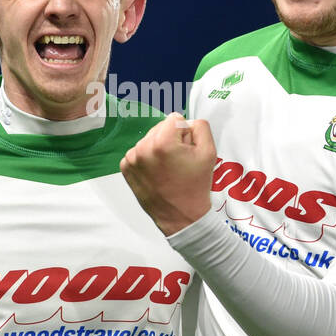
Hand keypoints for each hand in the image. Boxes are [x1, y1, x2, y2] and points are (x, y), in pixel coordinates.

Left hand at [120, 112, 216, 235]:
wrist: (180, 216)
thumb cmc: (194, 187)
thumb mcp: (209, 152)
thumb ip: (200, 127)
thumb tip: (185, 121)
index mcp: (163, 142)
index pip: (175, 119)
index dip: (185, 134)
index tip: (186, 152)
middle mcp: (143, 148)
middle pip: (160, 127)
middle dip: (171, 140)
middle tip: (178, 162)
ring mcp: (132, 159)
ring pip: (149, 139)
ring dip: (158, 149)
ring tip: (168, 169)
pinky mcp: (126, 168)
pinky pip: (139, 152)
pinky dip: (148, 159)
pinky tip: (157, 173)